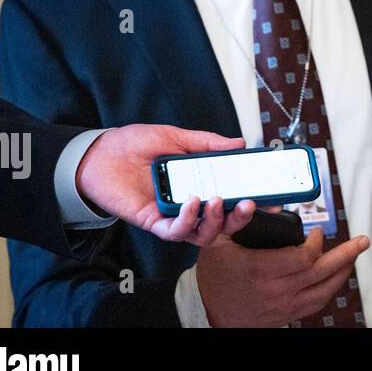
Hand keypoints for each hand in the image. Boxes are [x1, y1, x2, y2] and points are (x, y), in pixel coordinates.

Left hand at [75, 124, 256, 243]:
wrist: (98, 153)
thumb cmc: (133, 145)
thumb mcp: (176, 137)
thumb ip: (207, 142)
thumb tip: (239, 143)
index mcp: (199, 183)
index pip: (232, 198)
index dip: (253, 201)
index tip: (274, 197)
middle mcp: (189, 204)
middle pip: (223, 223)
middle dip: (240, 218)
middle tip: (249, 203)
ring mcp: (172, 215)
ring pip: (203, 234)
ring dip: (216, 221)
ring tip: (219, 200)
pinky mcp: (152, 221)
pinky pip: (174, 231)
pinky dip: (187, 219)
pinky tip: (192, 200)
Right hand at [195, 228, 370, 326]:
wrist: (206, 312)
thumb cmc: (214, 276)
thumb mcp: (218, 242)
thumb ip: (240, 220)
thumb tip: (269, 200)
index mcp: (260, 269)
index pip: (303, 257)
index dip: (316, 242)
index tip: (316, 231)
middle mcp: (275, 290)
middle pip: (322, 272)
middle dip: (347, 254)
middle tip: (362, 241)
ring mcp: (283, 306)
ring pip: (324, 290)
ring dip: (344, 271)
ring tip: (355, 255)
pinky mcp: (286, 316)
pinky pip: (317, 303)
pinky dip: (330, 288)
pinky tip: (337, 276)